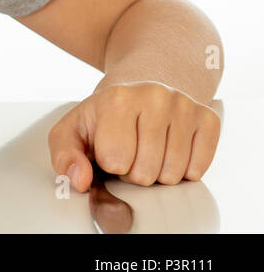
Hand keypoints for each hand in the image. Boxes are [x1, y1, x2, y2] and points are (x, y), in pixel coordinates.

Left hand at [49, 81, 220, 191]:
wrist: (138, 92)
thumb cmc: (103, 118)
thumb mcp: (72, 131)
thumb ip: (64, 156)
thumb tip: (80, 180)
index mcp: (117, 98)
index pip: (116, 161)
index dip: (110, 164)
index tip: (109, 147)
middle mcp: (155, 96)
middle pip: (145, 172)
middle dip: (134, 171)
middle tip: (130, 149)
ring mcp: (184, 105)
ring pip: (173, 175)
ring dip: (157, 173)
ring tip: (147, 149)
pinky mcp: (208, 119)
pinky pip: (198, 170)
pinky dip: (183, 170)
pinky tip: (169, 149)